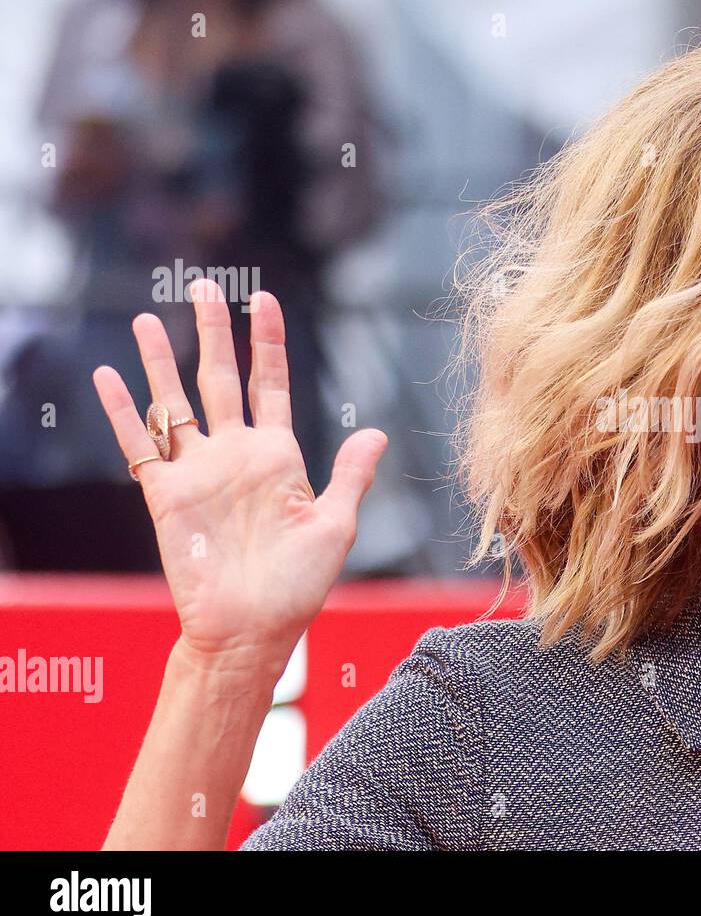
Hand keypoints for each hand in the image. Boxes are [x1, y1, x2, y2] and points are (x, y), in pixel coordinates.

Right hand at [93, 279, 386, 675]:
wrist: (252, 630)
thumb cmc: (298, 586)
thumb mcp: (335, 525)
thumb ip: (351, 475)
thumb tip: (377, 432)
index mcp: (280, 457)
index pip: (272, 384)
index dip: (268, 342)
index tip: (264, 299)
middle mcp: (237, 455)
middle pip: (221, 378)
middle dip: (212, 332)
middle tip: (202, 285)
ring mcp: (199, 472)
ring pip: (175, 402)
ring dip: (161, 361)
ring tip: (147, 318)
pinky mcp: (166, 495)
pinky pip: (140, 445)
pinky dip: (123, 412)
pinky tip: (108, 377)